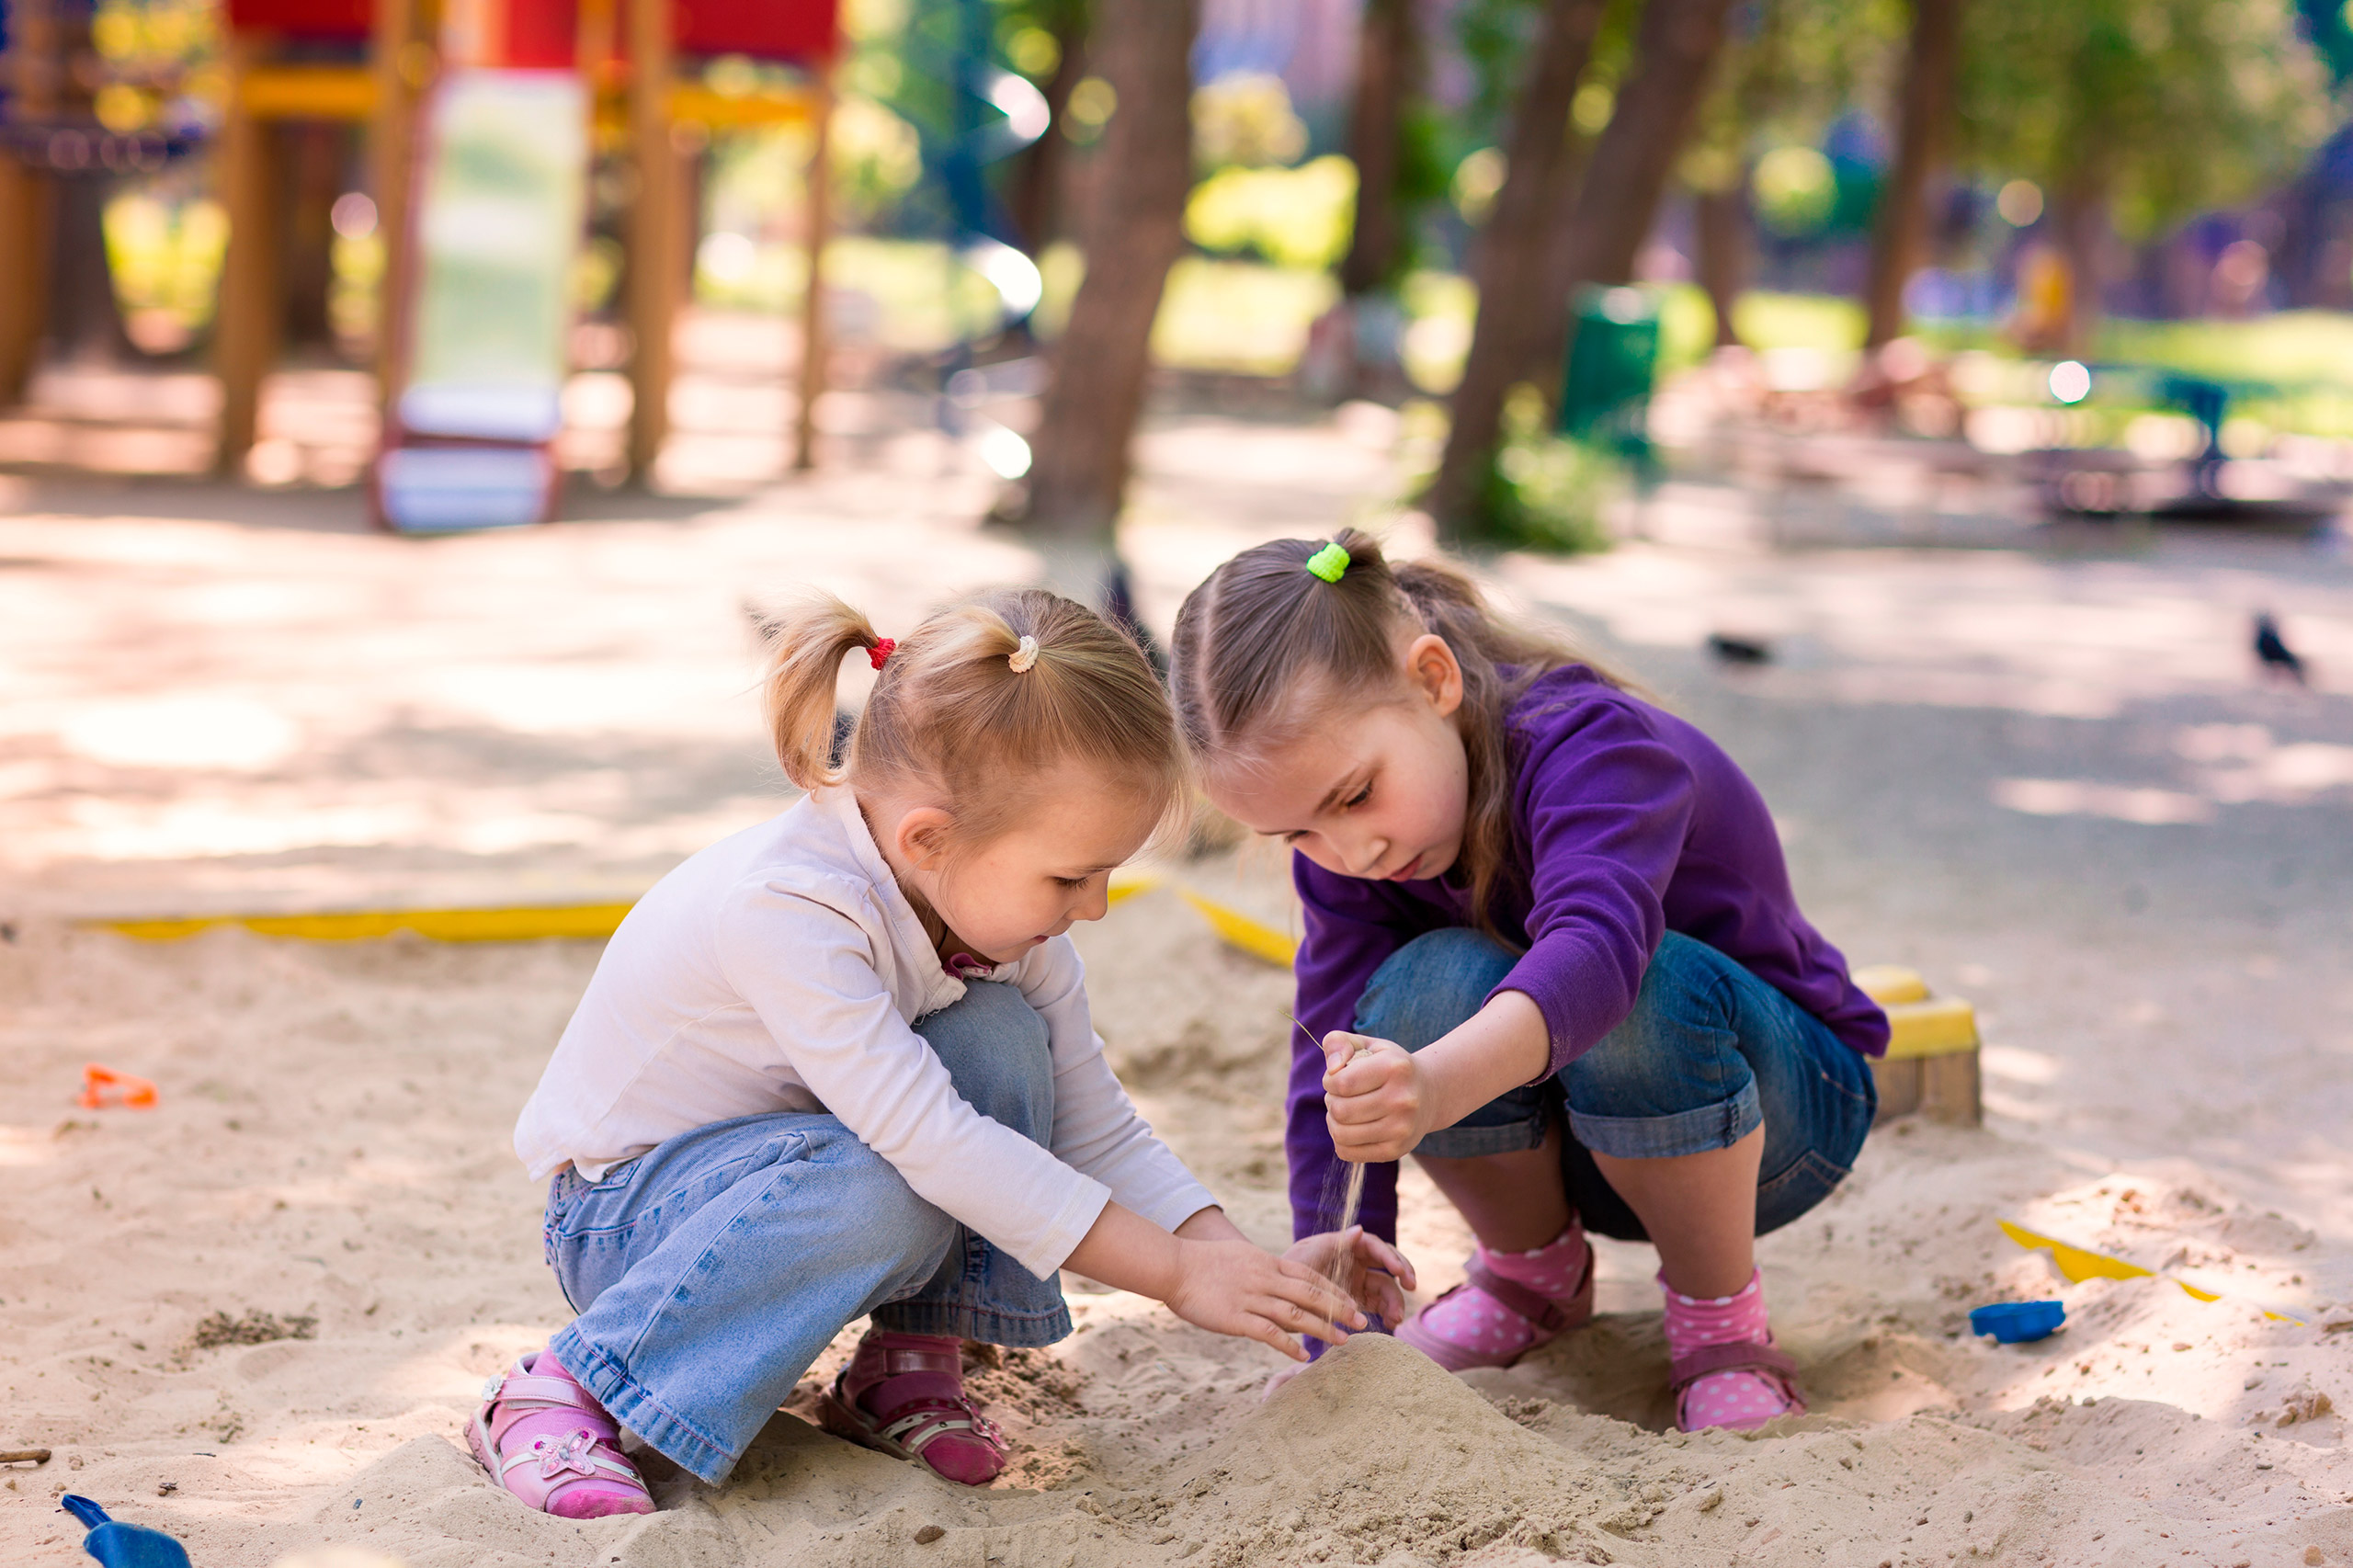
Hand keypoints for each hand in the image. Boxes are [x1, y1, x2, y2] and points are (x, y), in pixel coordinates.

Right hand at [1161, 1238, 1367, 1361]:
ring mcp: (1251, 1299)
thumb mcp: (1241, 1256)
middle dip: (1339, 1309)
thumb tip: (1281, 1279)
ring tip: (1343, 1341)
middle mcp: (1265, 1279)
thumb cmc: (1204, 1262)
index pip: (1310, 1276)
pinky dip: (1290, 1346)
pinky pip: (1270, 1334)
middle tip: (1362, 1322)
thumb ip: (1264, 1268)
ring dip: (1323, 1329)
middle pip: (1311, 1295)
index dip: (1335, 1291)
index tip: (1352, 1302)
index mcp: (1267, 1263)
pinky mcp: (1236, 1319)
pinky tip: (1304, 1356)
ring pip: (1296, 1315)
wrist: (1174, 1266)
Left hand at [1282, 1226, 1416, 1326]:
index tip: (1399, 1270)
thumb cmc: (1287, 1272)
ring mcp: (1358, 1282)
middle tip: (1412, 1287)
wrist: (1275, 1300)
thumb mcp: (1307, 1255)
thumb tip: (1360, 1229)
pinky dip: (1387, 1312)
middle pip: (1387, 1264)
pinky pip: (1379, 1305)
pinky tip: (1391, 1323)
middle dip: (1403, 1273)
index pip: (1375, 1246)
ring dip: (1396, 1300)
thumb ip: (1334, 1244)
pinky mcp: (1356, 1302)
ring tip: (1396, 1317)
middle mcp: (1355, 1262)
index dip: (1390, 1256)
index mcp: (1345, 1246)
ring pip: (1386, 1287)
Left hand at [1321, 1031, 1425, 1162]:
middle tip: (1342, 1096)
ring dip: (1333, 1121)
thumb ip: (1338, 1042)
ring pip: (1341, 1134)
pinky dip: (1340, 1140)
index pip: (1342, 1083)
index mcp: (1395, 1068)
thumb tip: (1332, 1068)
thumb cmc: (1389, 1066)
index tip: (1337, 1077)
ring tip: (1345, 1110)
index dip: (1329, 1080)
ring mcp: (1401, 1129)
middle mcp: (1403, 1100)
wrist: (1429, 1094)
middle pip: (1340, 1110)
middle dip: (1331, 1101)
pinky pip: (1347, 1152)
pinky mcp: (1395, 1150)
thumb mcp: (1367, 1045)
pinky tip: (1352, 1127)